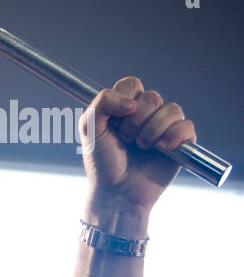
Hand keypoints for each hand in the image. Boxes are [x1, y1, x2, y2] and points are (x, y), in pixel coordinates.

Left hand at [78, 76, 193, 212]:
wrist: (117, 192)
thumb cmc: (102, 162)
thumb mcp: (90, 129)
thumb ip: (102, 103)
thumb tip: (132, 101)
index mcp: (123, 108)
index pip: (131, 84)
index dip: (125, 98)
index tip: (116, 119)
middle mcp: (145, 114)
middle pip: (152, 96)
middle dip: (135, 121)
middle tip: (126, 139)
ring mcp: (164, 127)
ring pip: (171, 109)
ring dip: (152, 130)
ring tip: (141, 147)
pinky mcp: (180, 142)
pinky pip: (186, 126)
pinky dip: (173, 136)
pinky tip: (162, 149)